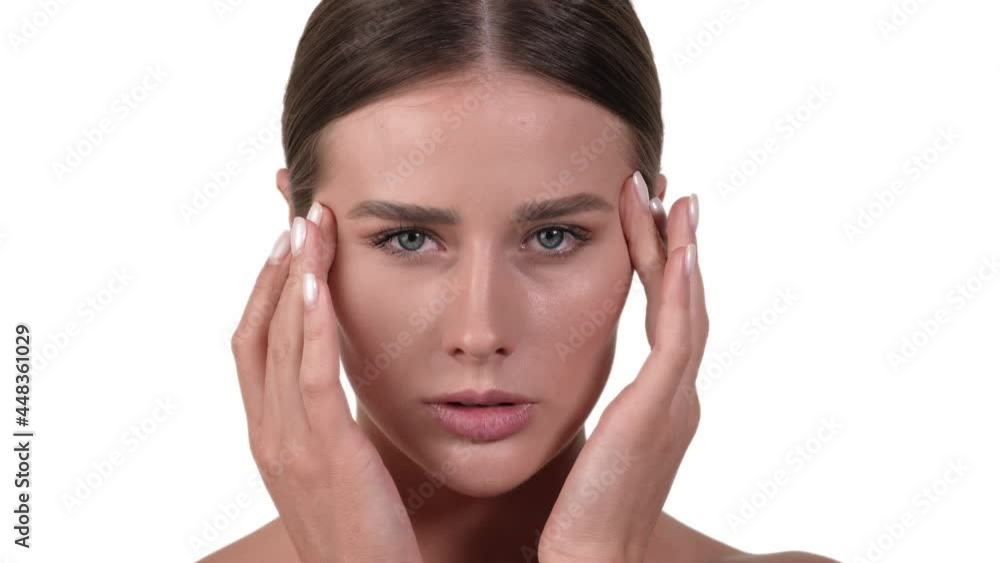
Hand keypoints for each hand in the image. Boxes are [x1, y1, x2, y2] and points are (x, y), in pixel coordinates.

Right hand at [230, 200, 423, 562]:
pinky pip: (310, 372)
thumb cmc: (362, 530)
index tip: (287, 243)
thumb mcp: (335, 467)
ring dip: (293, 276)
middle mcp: (267, 431)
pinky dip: (310, 319)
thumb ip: (327, 423)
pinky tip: (317, 278)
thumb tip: (340, 381)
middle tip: (296, 215)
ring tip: (308, 225)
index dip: (265, 289)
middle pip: (258, 329)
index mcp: (268, 433)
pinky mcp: (323, 449)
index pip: (254, 345)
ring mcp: (288, 441)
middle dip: (276, 268)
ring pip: (280, 340)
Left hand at [538, 171, 707, 562]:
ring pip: (685, 307)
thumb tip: (554, 385)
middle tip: (670, 193)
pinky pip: (675, 334)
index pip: (667, 320)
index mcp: (660, 406)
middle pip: (685, 304)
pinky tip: (676, 246)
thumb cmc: (576, 517)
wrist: (587, 561)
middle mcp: (677, 398)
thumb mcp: (589, 452)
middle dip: (678, 245)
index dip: (663, 269)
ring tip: (671, 198)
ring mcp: (674, 402)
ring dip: (678, 249)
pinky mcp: (659, 409)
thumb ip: (587, 415)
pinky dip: (679, 287)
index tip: (652, 224)